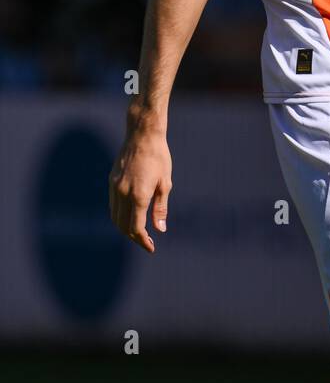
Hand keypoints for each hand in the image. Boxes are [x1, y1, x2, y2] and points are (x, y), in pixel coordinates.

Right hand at [108, 125, 171, 251]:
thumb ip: (160, 208)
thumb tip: (160, 230)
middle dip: (134, 237)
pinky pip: (113, 205)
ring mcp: (114, 187)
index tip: (151, 247)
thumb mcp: (165, 184)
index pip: (136, 228)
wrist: (142, 135)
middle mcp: (123, 193)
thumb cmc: (159, 158)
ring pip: (115, 217)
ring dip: (124, 228)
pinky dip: (120, 215)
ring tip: (138, 232)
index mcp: (138, 195)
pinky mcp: (111, 181)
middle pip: (122, 226)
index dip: (143, 241)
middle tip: (147, 242)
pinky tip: (130, 216)